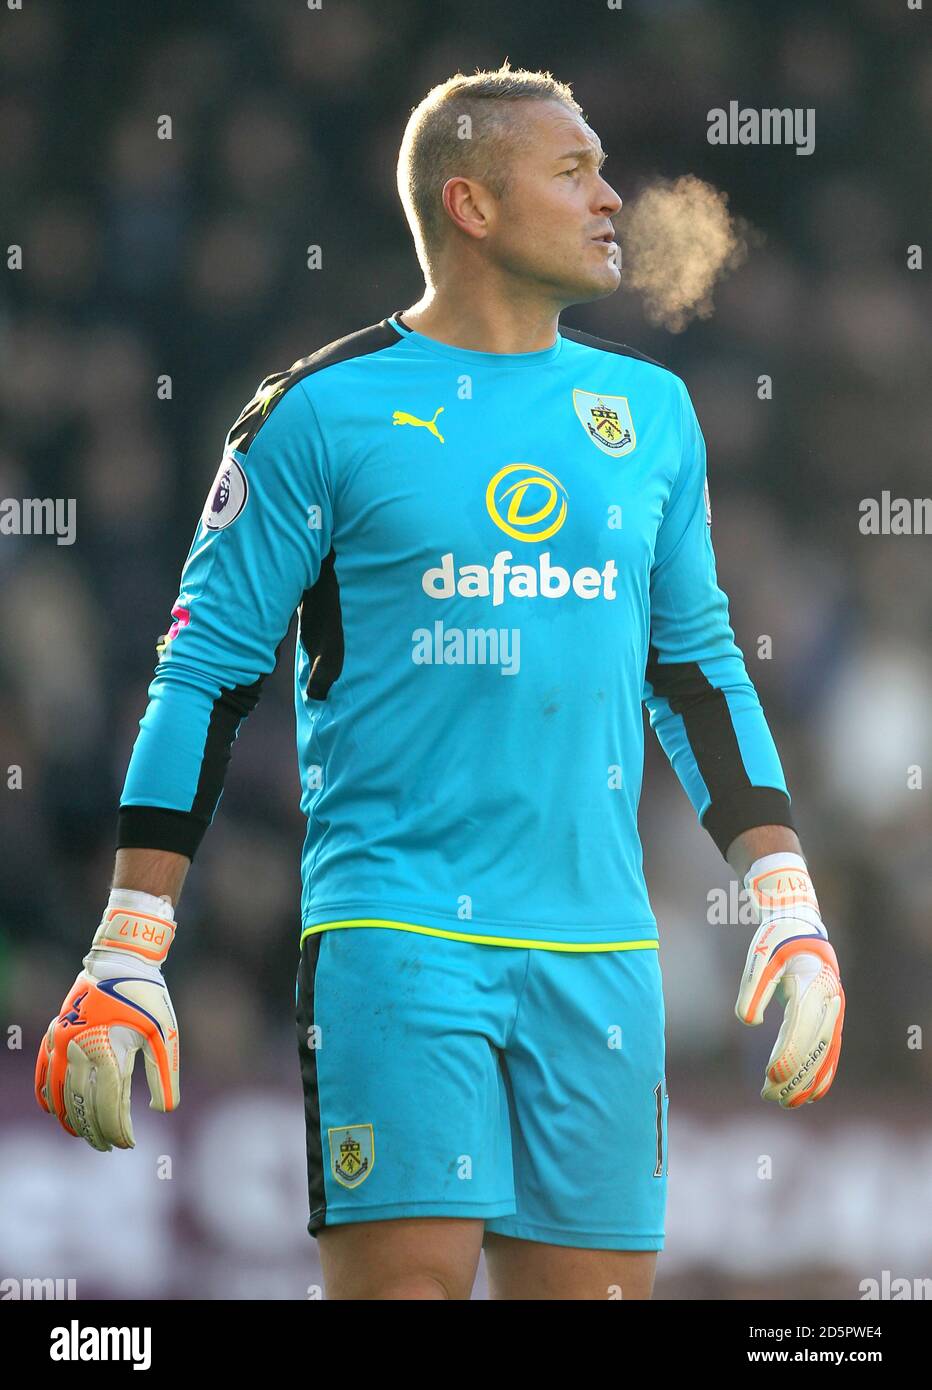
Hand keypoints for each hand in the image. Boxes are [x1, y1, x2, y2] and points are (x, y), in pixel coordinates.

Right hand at [35, 892, 179, 1149]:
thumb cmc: (147, 997)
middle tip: (108, 1147)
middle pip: (82, 1105)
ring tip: (84, 1135)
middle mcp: (80, 1050)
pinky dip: (47, 1094)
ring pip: (59, 1093)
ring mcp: (63, 1042)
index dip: (117, 1129)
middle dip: (95, 1130)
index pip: (109, 1105)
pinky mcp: (55, 1034)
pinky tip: (52, 1111)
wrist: (121, 960)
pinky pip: (44, 1071)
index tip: (129, 1144)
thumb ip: (165, 1074)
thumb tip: (164, 1111)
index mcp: (109, 1051)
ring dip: (70, 1118)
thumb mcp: (164, 1034)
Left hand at [735, 856, 843, 1107]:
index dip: (789, 1050)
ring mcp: (834, 1011)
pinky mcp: (831, 1019)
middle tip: (769, 1095)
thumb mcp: (760, 956)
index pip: (802, 1023)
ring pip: (824, 1053)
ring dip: (806, 1080)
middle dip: (795, 1073)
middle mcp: (830, 1000)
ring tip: (784, 1103)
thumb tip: (747, 1021)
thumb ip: (753, 987)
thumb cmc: (777, 940)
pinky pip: (830, 1051)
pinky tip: (808, 1096)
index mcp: (813, 981)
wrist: (801, 927)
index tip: (771, 1074)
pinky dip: (822, 1074)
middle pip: (815, 1044)